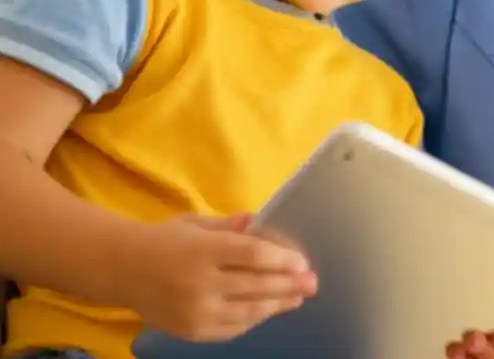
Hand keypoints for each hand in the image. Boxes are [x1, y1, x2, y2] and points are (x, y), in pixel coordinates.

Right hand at [117, 213, 316, 341]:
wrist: (122, 270)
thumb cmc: (166, 241)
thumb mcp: (197, 224)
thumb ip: (230, 226)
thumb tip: (259, 220)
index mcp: (202, 250)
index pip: (251, 256)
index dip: (281, 260)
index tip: (302, 262)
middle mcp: (199, 283)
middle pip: (255, 285)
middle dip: (289, 285)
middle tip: (312, 283)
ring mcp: (195, 311)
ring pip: (248, 311)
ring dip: (276, 305)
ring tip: (296, 298)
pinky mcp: (191, 332)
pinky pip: (232, 328)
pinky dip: (253, 320)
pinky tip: (267, 310)